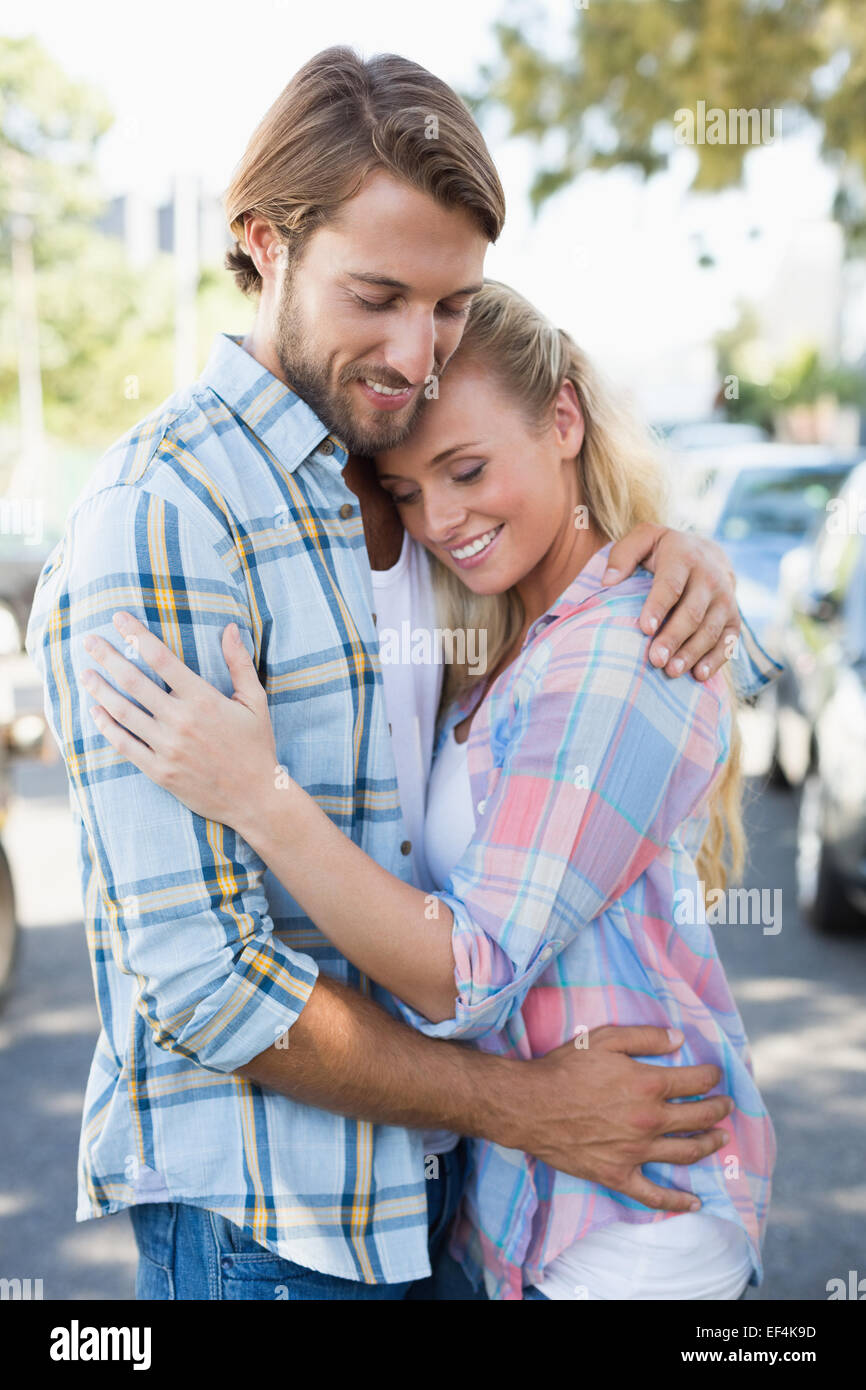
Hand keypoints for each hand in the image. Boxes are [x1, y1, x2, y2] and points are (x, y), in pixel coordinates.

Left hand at [80, 612, 280, 827]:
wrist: (255, 798)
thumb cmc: (256, 747)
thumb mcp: (255, 702)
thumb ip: (239, 663)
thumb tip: (232, 627)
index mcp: (204, 699)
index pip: (162, 659)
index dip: (137, 635)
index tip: (120, 618)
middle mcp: (181, 721)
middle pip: (134, 681)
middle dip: (109, 657)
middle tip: (90, 641)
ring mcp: (167, 747)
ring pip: (124, 712)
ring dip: (100, 690)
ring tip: (85, 674)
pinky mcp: (159, 771)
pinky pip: (125, 745)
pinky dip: (108, 727)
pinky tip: (96, 712)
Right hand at [516, 1024, 732, 1211]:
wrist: (530, 1105)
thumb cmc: (565, 1068)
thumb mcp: (603, 1038)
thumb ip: (644, 1037)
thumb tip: (679, 1039)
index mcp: (649, 1084)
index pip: (696, 1081)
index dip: (711, 1076)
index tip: (715, 1074)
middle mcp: (650, 1120)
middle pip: (699, 1117)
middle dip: (719, 1109)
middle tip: (726, 1106)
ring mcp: (637, 1152)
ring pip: (687, 1152)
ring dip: (710, 1145)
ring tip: (721, 1138)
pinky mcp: (619, 1175)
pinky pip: (655, 1195)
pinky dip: (678, 1202)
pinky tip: (694, 1203)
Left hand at [603, 523, 739, 681]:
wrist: (708, 554)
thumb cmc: (664, 551)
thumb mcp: (643, 540)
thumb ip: (622, 555)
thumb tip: (607, 581)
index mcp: (684, 557)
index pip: (671, 585)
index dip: (658, 607)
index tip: (644, 628)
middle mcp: (710, 577)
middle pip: (692, 612)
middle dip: (674, 638)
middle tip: (655, 660)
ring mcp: (725, 599)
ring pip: (710, 630)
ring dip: (692, 652)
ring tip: (671, 671)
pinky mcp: (734, 618)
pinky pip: (729, 641)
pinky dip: (716, 659)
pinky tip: (698, 675)